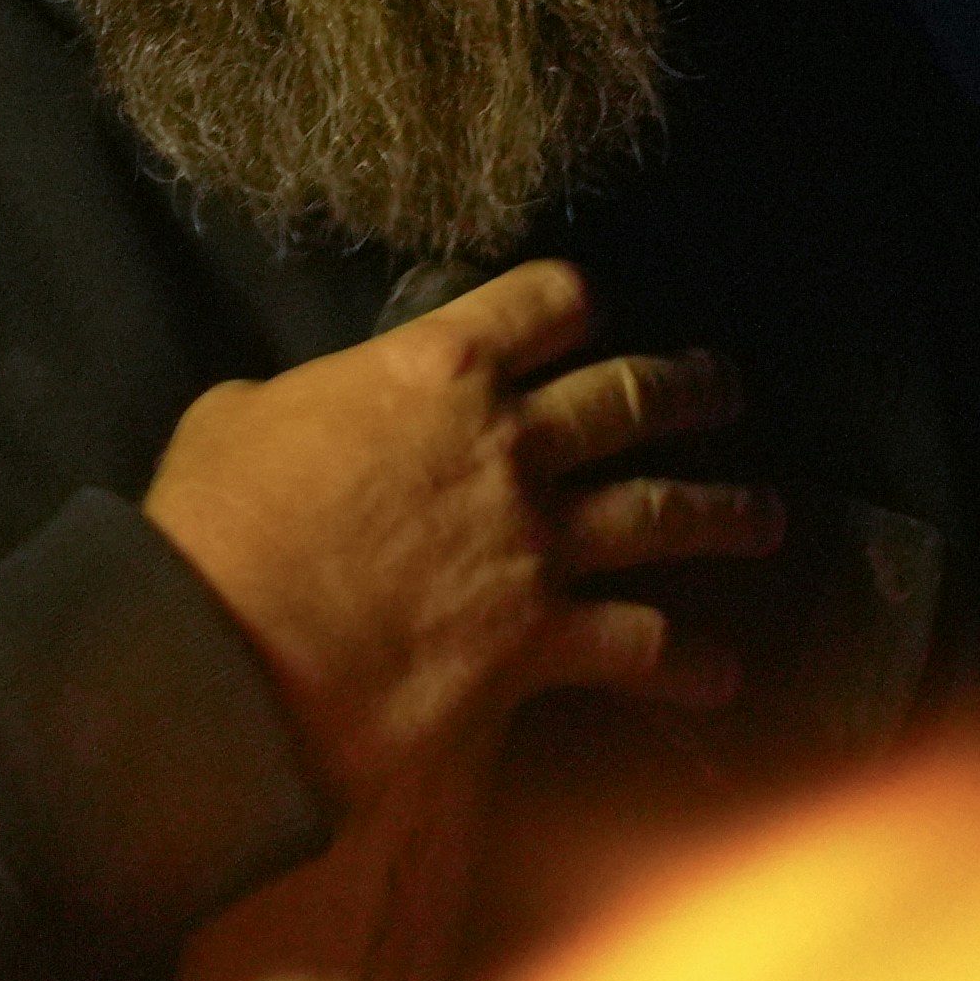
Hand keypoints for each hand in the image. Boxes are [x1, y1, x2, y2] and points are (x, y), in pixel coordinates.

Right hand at [142, 257, 776, 809]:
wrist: (228, 654)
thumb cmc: (212, 531)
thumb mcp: (231, 424)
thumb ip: (281, 405)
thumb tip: (277, 413)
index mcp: (436, 367)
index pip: (540, 303)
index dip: (575, 303)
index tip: (593, 312)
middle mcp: (510, 443)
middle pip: (628, 397)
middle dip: (687, 389)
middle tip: (723, 390)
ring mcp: (537, 541)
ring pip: (664, 514)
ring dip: (726, 515)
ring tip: (767, 519)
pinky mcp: (543, 636)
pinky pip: (643, 645)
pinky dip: (691, 663)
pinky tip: (723, 677)